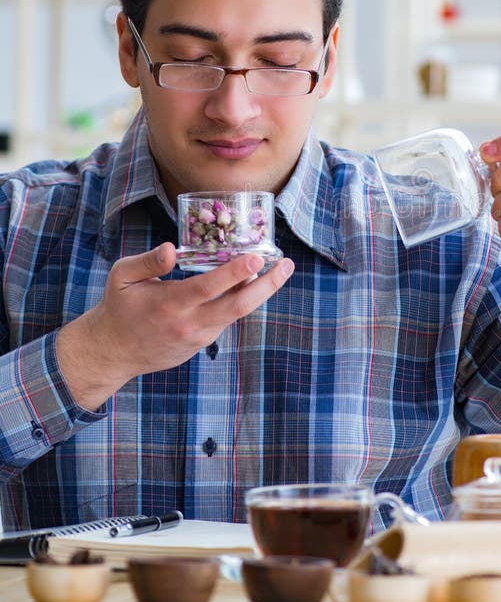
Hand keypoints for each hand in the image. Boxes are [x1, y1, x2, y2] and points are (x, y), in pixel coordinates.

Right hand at [57, 243, 294, 409]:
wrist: (113, 352)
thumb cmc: (119, 307)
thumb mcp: (122, 277)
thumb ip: (147, 261)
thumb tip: (171, 249)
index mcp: (171, 304)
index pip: (209, 287)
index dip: (235, 273)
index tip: (257, 257)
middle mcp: (190, 323)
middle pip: (238, 306)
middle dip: (267, 285)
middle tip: (287, 265)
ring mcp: (199, 337)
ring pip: (237, 313)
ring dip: (259, 291)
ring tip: (278, 269)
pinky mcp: (202, 343)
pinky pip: (226, 318)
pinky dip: (241, 300)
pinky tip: (251, 282)